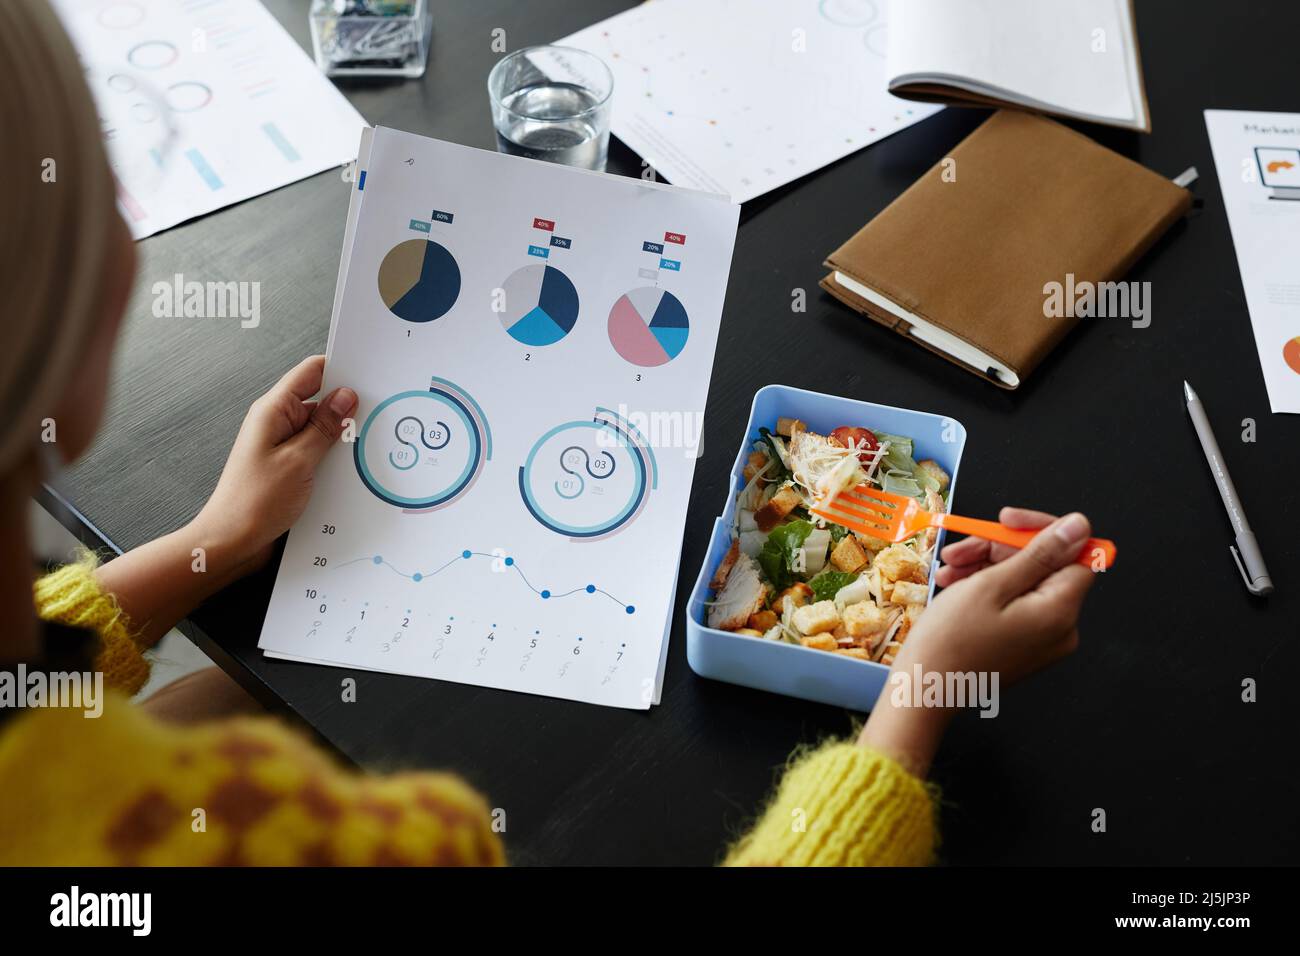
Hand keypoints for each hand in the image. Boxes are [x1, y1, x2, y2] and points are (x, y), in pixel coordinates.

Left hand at [193, 356, 356, 574]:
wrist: (232, 542)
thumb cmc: (253, 503)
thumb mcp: (298, 461)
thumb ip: (324, 427)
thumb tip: (346, 397)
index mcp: (273, 411)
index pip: (311, 372)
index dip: (339, 369)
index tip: (368, 376)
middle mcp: (277, 423)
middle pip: (319, 399)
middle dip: (346, 407)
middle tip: (372, 417)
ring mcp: (283, 445)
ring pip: (321, 428)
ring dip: (340, 437)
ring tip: (360, 447)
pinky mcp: (289, 466)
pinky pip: (317, 451)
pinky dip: (333, 457)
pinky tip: (348, 468)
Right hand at [857, 509, 1096, 773]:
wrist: (925, 690)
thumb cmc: (952, 639)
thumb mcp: (992, 585)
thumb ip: (1039, 553)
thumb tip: (1079, 526)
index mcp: (1060, 612)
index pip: (1074, 554)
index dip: (1040, 531)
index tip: (1004, 521)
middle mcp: (1061, 629)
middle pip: (1043, 568)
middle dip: (1000, 551)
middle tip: (960, 549)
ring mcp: (1042, 642)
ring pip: (1022, 585)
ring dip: (985, 568)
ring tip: (948, 570)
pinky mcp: (1023, 649)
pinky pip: (1013, 607)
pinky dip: (985, 591)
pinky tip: (953, 586)